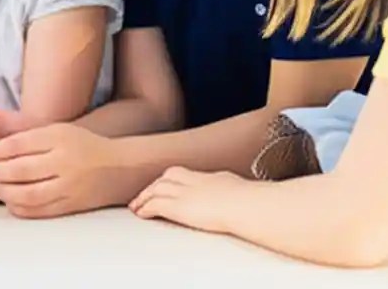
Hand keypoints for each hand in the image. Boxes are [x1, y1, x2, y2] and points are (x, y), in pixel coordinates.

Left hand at [0, 123, 127, 217]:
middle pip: (19, 170)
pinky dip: (19, 208)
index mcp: (58, 137)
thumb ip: (28, 139)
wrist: (119, 167)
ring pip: (26, 194)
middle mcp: (64, 160)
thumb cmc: (81, 146)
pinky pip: (38, 210)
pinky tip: (13, 201)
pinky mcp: (72, 205)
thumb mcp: (58, 131)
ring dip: (5, 193)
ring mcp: (69, 185)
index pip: (16, 144)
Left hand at [129, 168, 253, 233]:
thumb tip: (241, 191)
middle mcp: (193, 182)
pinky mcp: (178, 207)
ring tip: (136, 205)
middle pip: (166, 178)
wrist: (246, 205)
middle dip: (154, 186)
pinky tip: (140, 213)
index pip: (183, 173)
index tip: (165, 184)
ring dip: (144, 197)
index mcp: (209, 177)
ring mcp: (184, 193)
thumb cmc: (251, 201)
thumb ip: (233, 189)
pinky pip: (155, 205)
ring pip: (156, 190)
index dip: (171, 179)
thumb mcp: (240, 188)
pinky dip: (145, 208)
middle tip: (144, 194)